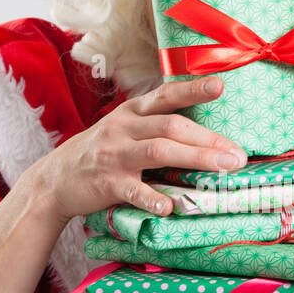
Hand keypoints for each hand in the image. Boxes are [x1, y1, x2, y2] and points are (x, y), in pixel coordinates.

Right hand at [28, 76, 246, 225]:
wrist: (55, 180)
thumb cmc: (101, 153)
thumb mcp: (124, 129)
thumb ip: (157, 126)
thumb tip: (206, 134)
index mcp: (132, 111)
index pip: (166, 95)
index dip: (193, 90)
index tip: (220, 85)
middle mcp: (123, 127)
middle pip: (171, 126)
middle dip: (208, 139)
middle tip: (239, 154)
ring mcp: (114, 154)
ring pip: (159, 151)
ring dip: (195, 158)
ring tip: (224, 168)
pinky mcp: (107, 183)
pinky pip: (133, 190)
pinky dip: (152, 198)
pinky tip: (170, 206)